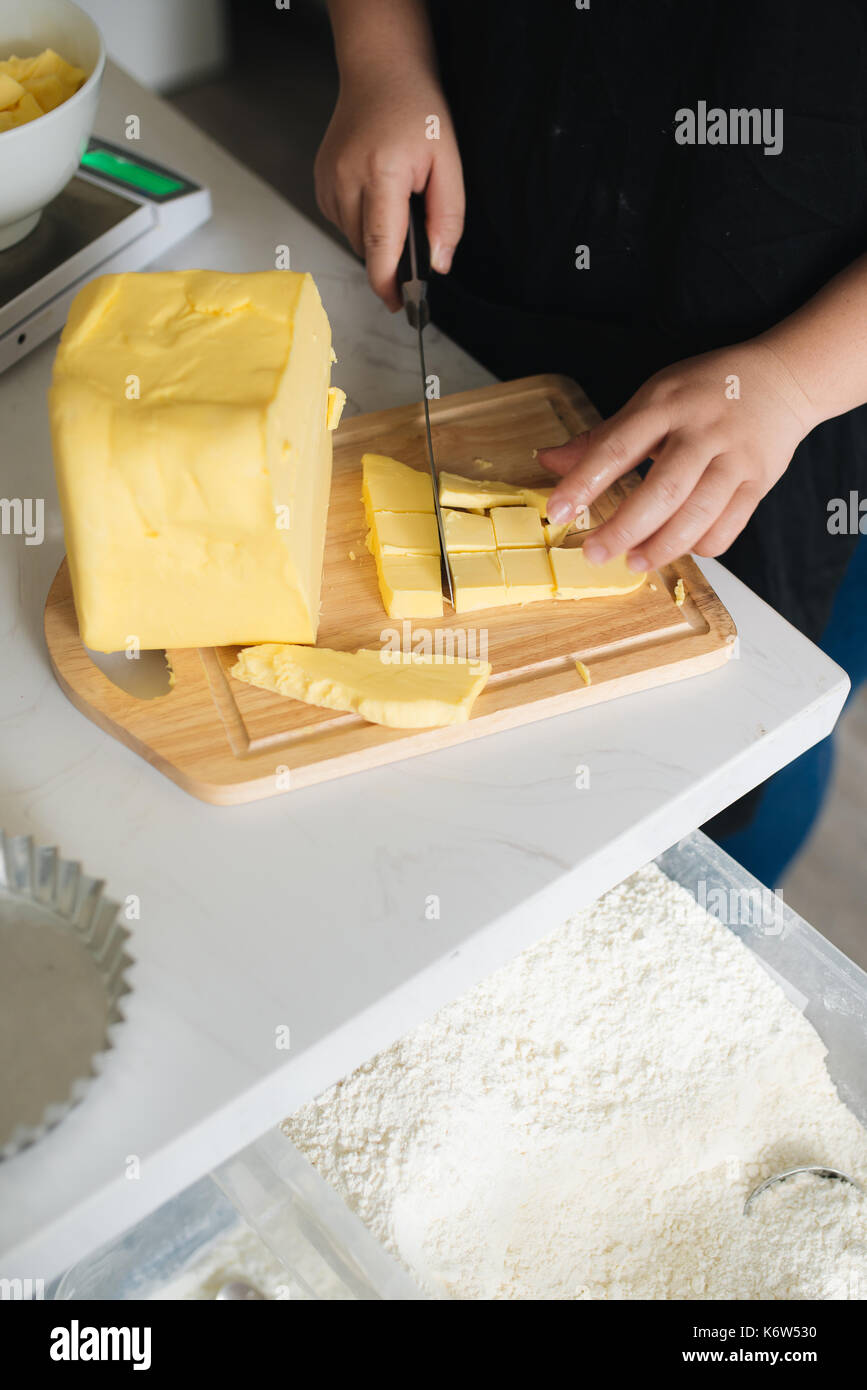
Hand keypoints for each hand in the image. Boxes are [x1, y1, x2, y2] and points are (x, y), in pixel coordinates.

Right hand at [314, 70, 464, 310]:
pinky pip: (342, 221)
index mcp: (381, 173)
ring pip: (353, 237)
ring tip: (395, 204)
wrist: (381, 72)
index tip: (400, 305)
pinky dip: (361, 221)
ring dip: (375, 237)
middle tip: (413, 238)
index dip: (388, 284)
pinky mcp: (320, 181)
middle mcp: (346, 178)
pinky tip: (376, 196)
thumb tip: (438, 264)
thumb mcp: (448, 162)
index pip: (380, 246)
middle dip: (389, 257)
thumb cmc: (417, 111)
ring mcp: (328, 180)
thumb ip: (447, 218)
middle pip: (367, 248)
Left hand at [540, 341, 817, 569]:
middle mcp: (702, 430)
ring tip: (635, 562)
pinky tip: (680, 548)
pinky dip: (701, 545)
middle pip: (661, 490)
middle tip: (595, 553)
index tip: (557, 512)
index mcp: (666, 404)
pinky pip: (729, 526)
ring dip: (662, 546)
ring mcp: (735, 458)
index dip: (584, 482)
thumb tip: (549, 462)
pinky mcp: (759, 481)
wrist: (783, 378)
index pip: (617, 447)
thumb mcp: (653, 398)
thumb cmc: (706, 391)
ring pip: (697, 514)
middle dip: (624, 529)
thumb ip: (603, 437)